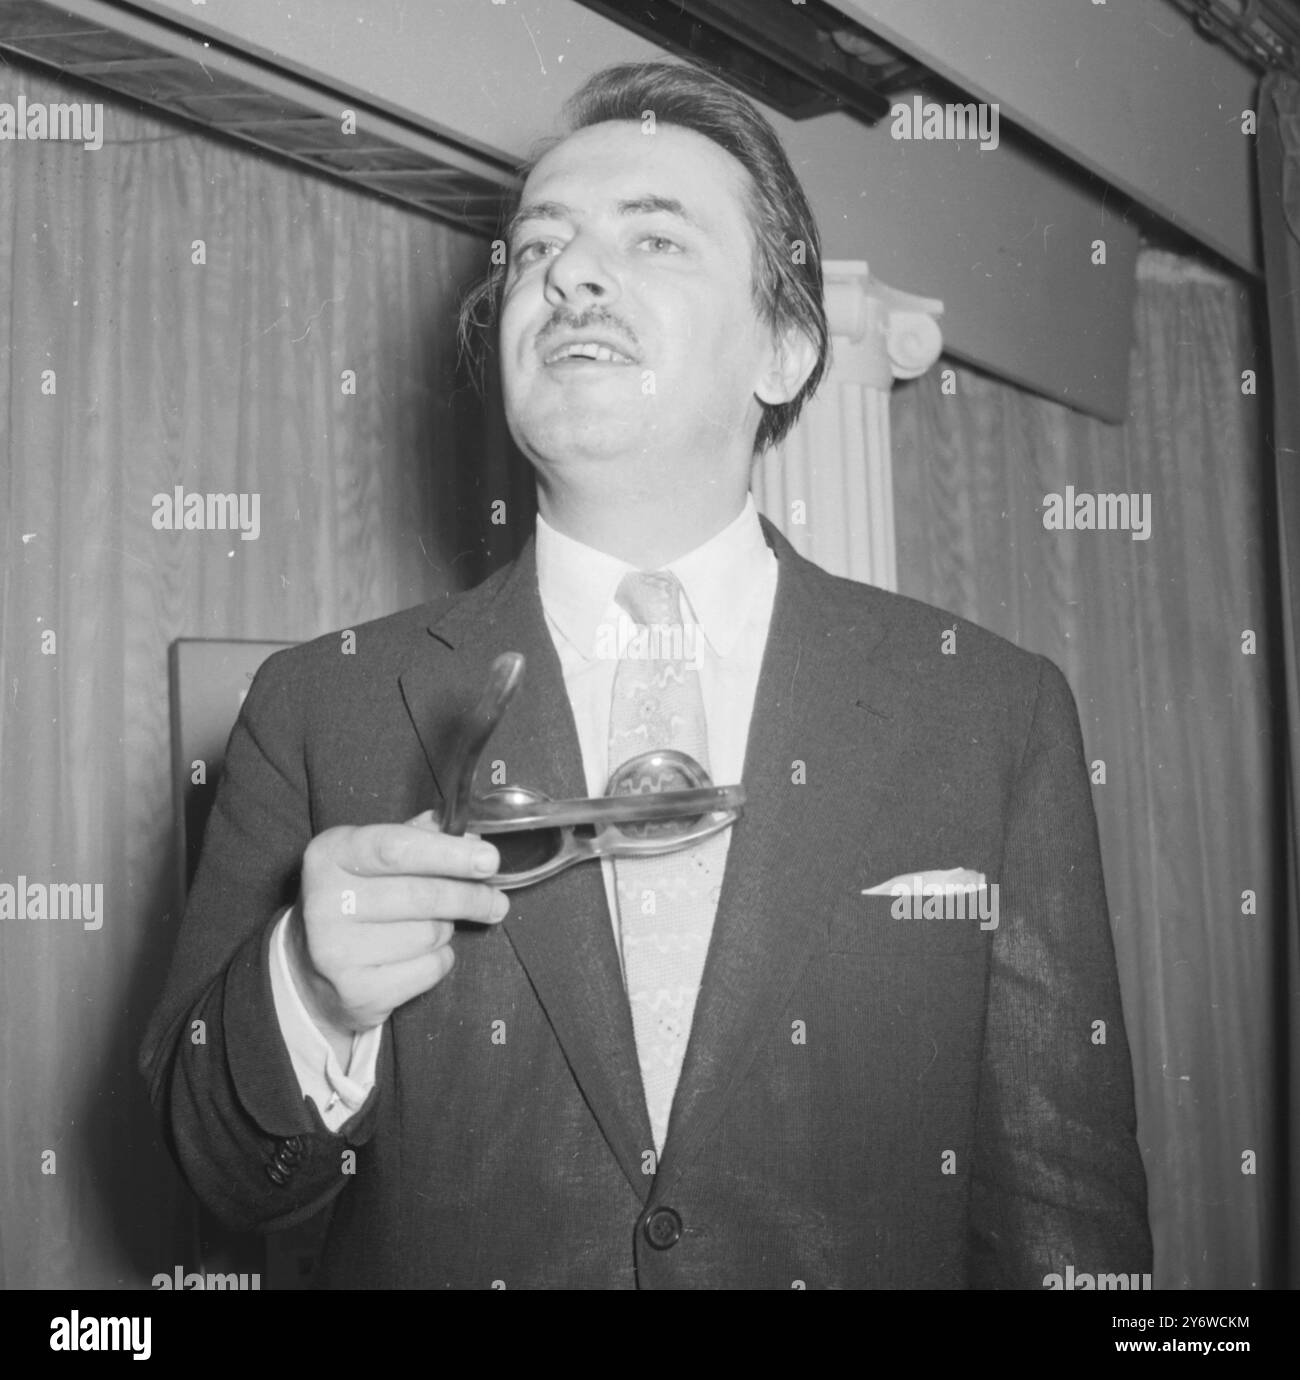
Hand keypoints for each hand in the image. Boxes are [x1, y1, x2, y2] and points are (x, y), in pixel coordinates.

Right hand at [285, 811, 506, 1061]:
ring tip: (429, 927)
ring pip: (431, 934)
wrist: (309, 969)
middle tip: (495, 901)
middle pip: (422, 896)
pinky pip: (429, 969)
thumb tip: (470, 834)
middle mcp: (324, 901)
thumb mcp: (371, 858)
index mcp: (330, 854)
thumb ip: (418, 838)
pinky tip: (417, 955)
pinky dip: (438, 960)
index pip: (397, 849)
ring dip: (445, 929)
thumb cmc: (355, 901)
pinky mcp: (356, 992)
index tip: (490, 860)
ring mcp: (336, 951)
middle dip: (470, 897)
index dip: (449, 854)